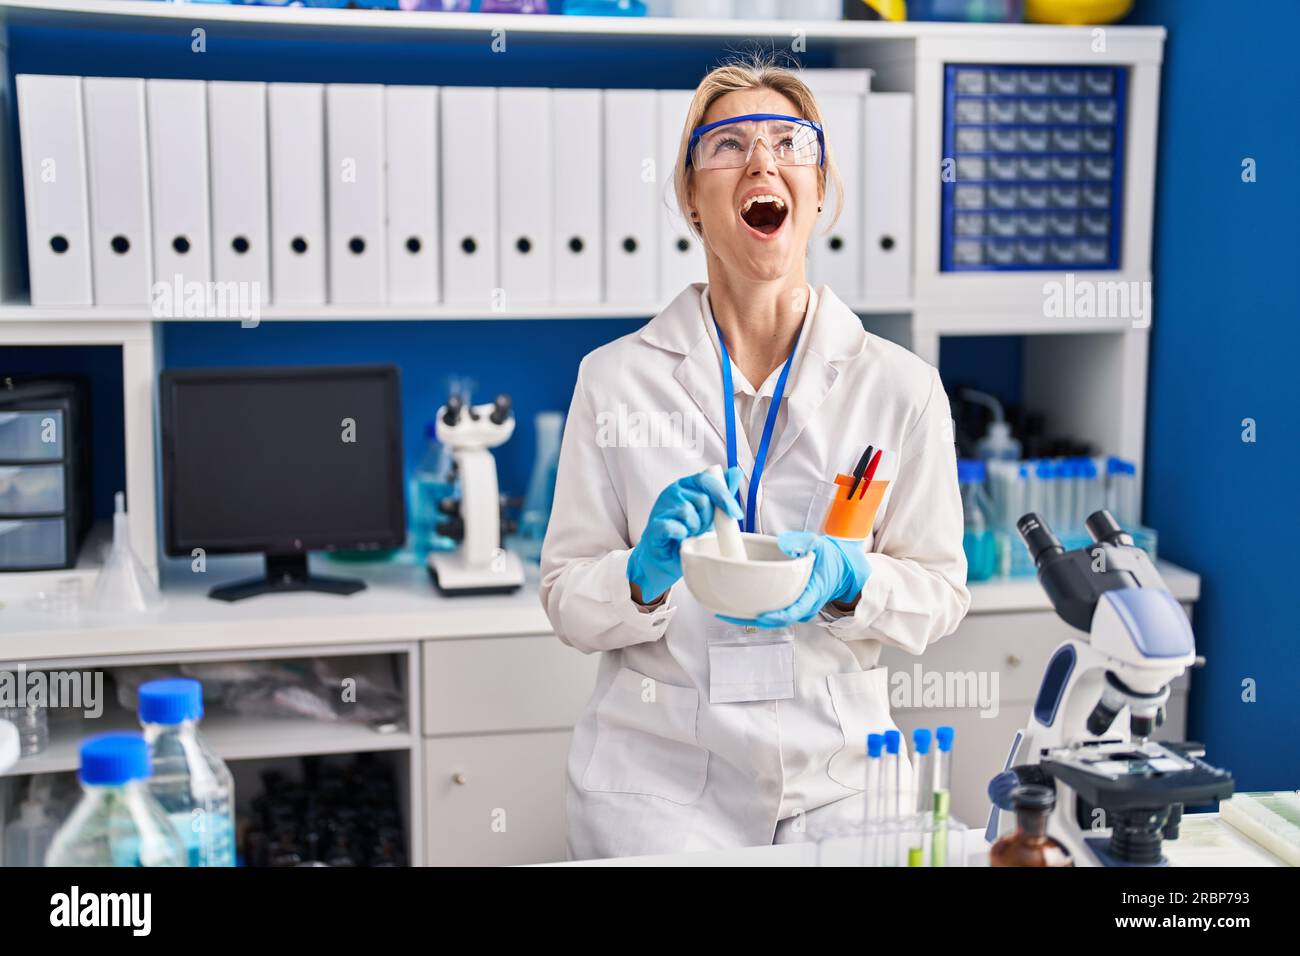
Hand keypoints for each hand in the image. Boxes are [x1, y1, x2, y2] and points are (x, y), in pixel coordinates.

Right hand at [627, 466, 743, 603]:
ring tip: (689, 535)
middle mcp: (672, 492)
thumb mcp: (708, 513)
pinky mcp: (654, 526)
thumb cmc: (687, 533)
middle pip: (701, 499)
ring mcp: (661, 508)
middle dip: (707, 519)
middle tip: (700, 528)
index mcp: (686, 486)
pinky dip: (681, 534)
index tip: (735, 514)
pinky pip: (673, 526)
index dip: (723, 495)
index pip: (706, 480)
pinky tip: (680, 538)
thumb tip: (736, 473)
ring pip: (688, 513)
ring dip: (694, 529)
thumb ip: (721, 494)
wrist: (665, 558)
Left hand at [718, 531, 870, 627]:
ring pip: (772, 619)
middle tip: (727, 615)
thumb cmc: (830, 558)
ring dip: (748, 618)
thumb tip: (783, 542)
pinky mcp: (789, 605)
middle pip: (777, 620)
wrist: (841, 569)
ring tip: (723, 613)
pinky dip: (753, 612)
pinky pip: (771, 613)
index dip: (777, 616)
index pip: (795, 610)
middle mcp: (804, 606)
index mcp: (813, 594)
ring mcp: (797, 608)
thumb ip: (801, 542)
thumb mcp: (818, 544)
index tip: (761, 616)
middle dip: (752, 619)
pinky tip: (734, 607)